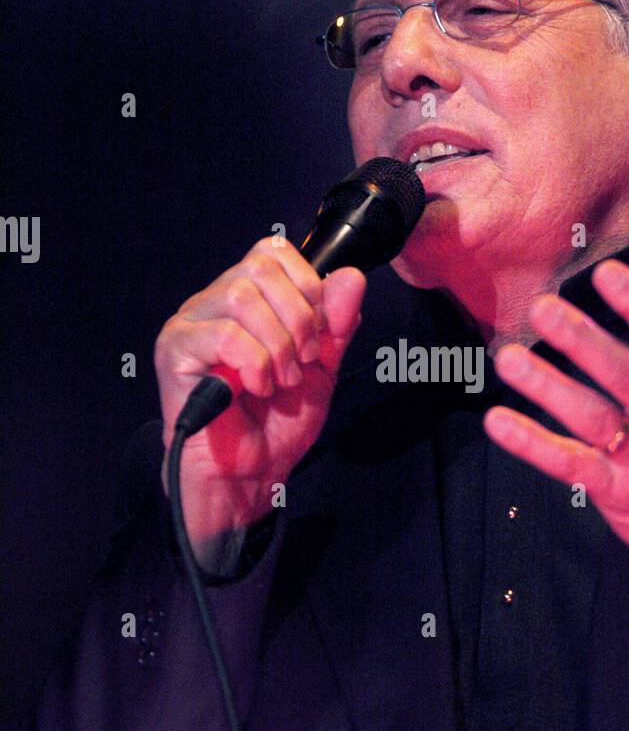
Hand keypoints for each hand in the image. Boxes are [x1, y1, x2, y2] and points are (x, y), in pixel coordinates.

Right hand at [154, 236, 365, 552]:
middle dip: (298, 317)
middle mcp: (213, 303)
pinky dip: (254, 363)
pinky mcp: (174, 351)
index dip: (307, 287)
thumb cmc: (275, 425)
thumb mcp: (321, 369)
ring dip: (277, 345)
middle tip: (302, 363)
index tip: (318, 337)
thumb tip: (351, 277)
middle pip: (260, 267)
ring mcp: (190, 324)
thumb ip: (336, 324)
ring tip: (280, 382)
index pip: (273, 253)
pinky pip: (223, 334)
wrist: (250, 477)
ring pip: (241, 296)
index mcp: (246, 301)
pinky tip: (255, 389)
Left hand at [484, 248, 628, 612]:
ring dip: (547, 388)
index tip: (607, 272)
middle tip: (541, 308)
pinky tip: (497, 422)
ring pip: (592, 419)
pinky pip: (570, 466)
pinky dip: (532, 445)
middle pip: (626, 376)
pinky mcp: (617, 493)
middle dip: (583, 341)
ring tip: (508, 358)